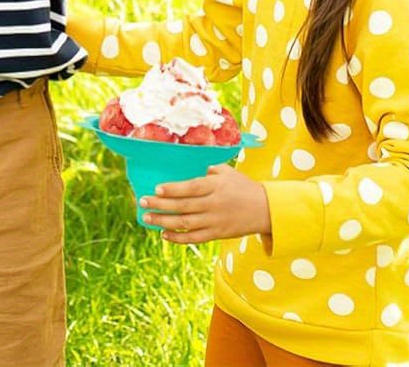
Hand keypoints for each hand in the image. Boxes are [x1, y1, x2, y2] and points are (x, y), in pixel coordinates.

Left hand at [141, 164, 271, 244]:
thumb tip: (189, 171)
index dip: (173, 189)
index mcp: (215, 187)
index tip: (156, 189)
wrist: (267, 210)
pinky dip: (178, 238)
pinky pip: (195, 238)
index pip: (191, 188)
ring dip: (164, 222)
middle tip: (141, 202)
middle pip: (183, 206)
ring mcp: (215, 221)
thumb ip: (208, 170)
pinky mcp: (217, 234)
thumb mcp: (227, 172)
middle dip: (160, 205)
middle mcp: (213, 204)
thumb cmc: (243, 187)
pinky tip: (164, 234)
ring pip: (186, 223)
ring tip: (147, 218)